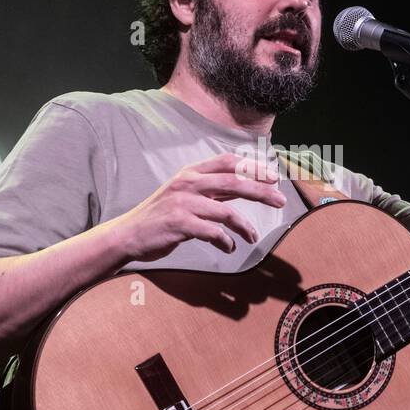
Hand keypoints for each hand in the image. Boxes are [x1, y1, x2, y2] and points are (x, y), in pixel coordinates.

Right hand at [115, 152, 287, 261]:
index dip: (253, 167)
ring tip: (253, 237)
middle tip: (280, 201)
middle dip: (261, 191)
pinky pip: (213, 232)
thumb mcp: (185, 193)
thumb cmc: (161, 215)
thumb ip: (212, 189)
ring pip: (226, 211)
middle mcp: (188, 183)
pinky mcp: (179, 225)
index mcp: (191, 172)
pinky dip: (226, 241)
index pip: (228, 161)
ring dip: (245, 226)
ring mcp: (183, 203)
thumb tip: (245, 185)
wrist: (128, 234)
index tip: (273, 177)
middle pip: (234, 182)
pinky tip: (229, 248)